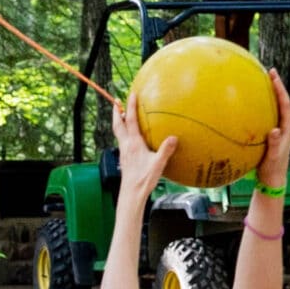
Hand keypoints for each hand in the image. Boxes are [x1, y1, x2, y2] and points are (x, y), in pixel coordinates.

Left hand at [110, 93, 177, 212]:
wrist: (131, 194)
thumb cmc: (144, 180)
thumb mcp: (158, 164)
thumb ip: (165, 150)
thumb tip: (173, 137)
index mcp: (133, 144)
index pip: (130, 121)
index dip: (130, 107)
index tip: (131, 94)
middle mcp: (126, 146)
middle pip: (118, 125)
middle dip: (116, 112)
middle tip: (115, 101)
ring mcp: (124, 152)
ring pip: (118, 133)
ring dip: (118, 122)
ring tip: (120, 114)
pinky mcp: (124, 159)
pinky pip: (123, 141)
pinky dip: (123, 133)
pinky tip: (130, 136)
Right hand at [256, 70, 289, 192]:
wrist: (273, 179)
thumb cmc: (272, 168)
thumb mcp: (273, 156)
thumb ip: (275, 143)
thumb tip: (274, 130)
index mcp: (288, 128)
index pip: (285, 104)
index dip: (280, 89)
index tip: (274, 77)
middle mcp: (285, 126)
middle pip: (282, 101)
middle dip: (276, 87)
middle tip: (269, 72)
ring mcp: (279, 129)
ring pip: (275, 107)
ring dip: (270, 95)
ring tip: (262, 83)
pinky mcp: (272, 134)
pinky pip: (267, 115)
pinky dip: (262, 107)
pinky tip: (251, 105)